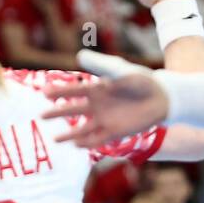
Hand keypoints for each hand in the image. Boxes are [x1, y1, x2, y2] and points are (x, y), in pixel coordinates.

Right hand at [40, 51, 169, 148]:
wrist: (163, 98)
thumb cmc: (142, 81)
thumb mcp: (121, 71)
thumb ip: (101, 65)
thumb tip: (79, 56)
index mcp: (97, 89)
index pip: (73, 91)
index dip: (59, 92)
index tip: (44, 92)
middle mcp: (98, 105)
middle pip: (73, 110)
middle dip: (57, 113)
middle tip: (40, 116)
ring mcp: (106, 119)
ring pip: (82, 129)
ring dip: (69, 134)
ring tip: (54, 140)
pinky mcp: (115, 132)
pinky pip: (97, 139)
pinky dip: (87, 143)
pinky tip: (76, 146)